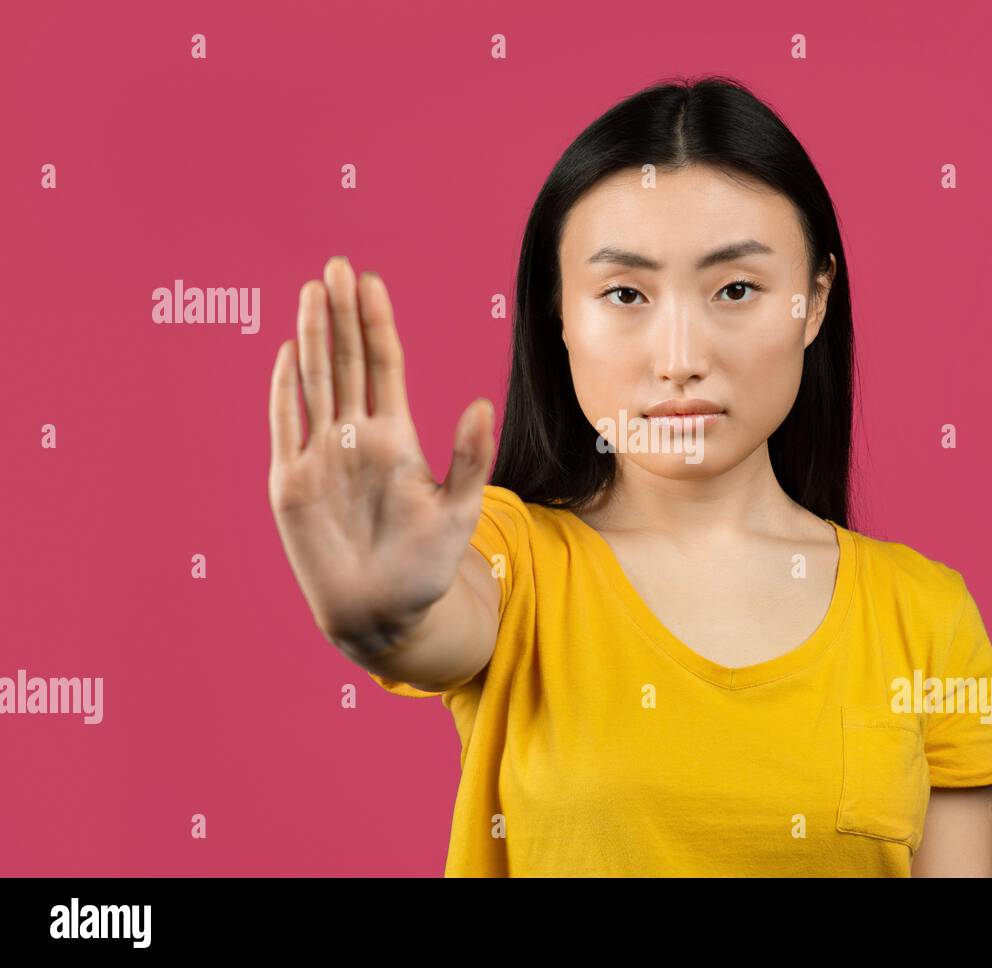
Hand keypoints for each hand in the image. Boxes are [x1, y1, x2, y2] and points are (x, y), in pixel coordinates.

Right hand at [267, 256, 494, 652]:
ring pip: (314, 383)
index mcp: (394, 436)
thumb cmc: (424, 566)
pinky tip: (286, 353)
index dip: (376, 324)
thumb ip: (469, 457)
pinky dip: (285, 391)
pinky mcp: (292, 483)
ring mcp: (320, 456)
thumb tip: (480, 403)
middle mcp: (354, 437)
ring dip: (311, 337)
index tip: (373, 281)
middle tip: (337, 265)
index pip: (383, 365)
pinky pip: (285, 427)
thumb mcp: (457, 511)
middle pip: (344, 361)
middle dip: (340, 313)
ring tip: (312, 291)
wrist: (382, 614)